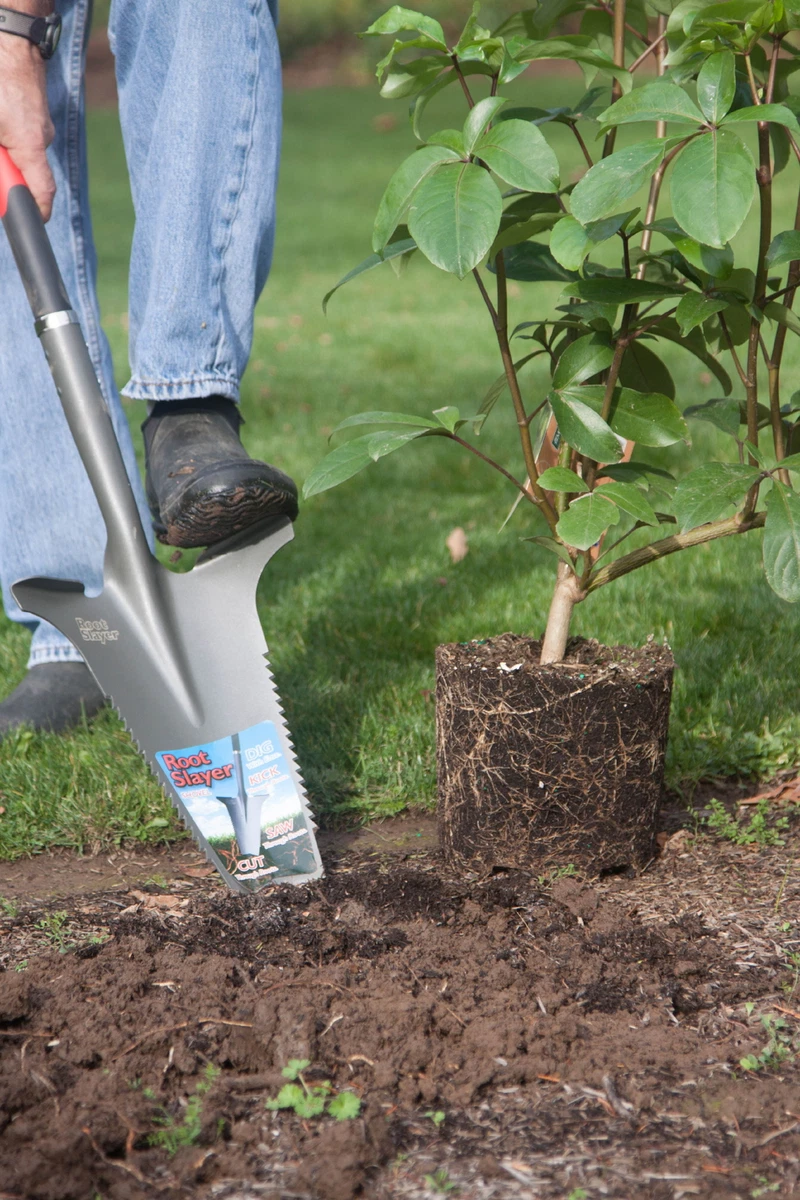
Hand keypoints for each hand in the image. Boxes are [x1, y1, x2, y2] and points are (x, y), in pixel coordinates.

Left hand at [0, 25, 54, 219]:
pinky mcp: (35, 110)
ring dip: (5, 148)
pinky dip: (8, 132)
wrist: (12, 35)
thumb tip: (3, 174)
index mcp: (30, 144)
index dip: (35, 212)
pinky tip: (0, 114)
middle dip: (7, 172)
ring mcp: (41, 123)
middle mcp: (42, 138)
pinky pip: (21, 132)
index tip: (27, 221)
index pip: (42, 193)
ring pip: (20, 149)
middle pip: (26, 172)